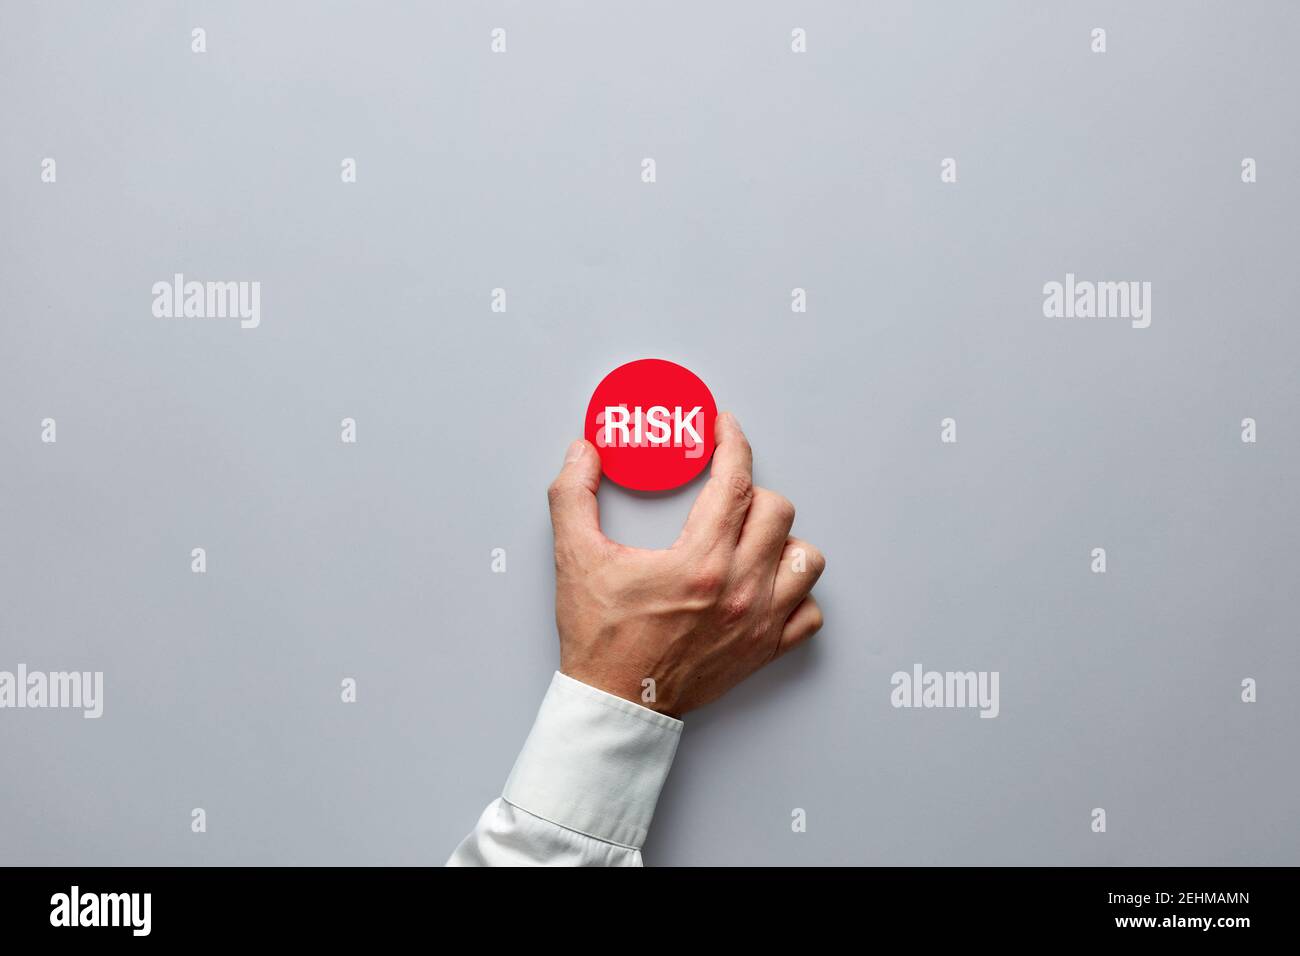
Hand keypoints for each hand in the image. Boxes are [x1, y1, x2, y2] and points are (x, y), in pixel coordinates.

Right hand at [546, 412, 824, 716]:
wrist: (616, 703)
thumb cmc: (600, 639)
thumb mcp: (575, 559)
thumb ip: (573, 496)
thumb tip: (583, 451)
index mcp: (699, 562)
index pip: (736, 482)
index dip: (734, 443)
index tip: (724, 428)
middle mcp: (740, 589)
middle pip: (777, 511)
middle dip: (749, 492)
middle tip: (722, 495)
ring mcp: (759, 622)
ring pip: (805, 559)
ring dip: (782, 541)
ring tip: (751, 540)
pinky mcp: (765, 651)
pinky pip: (809, 612)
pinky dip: (795, 593)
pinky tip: (766, 586)